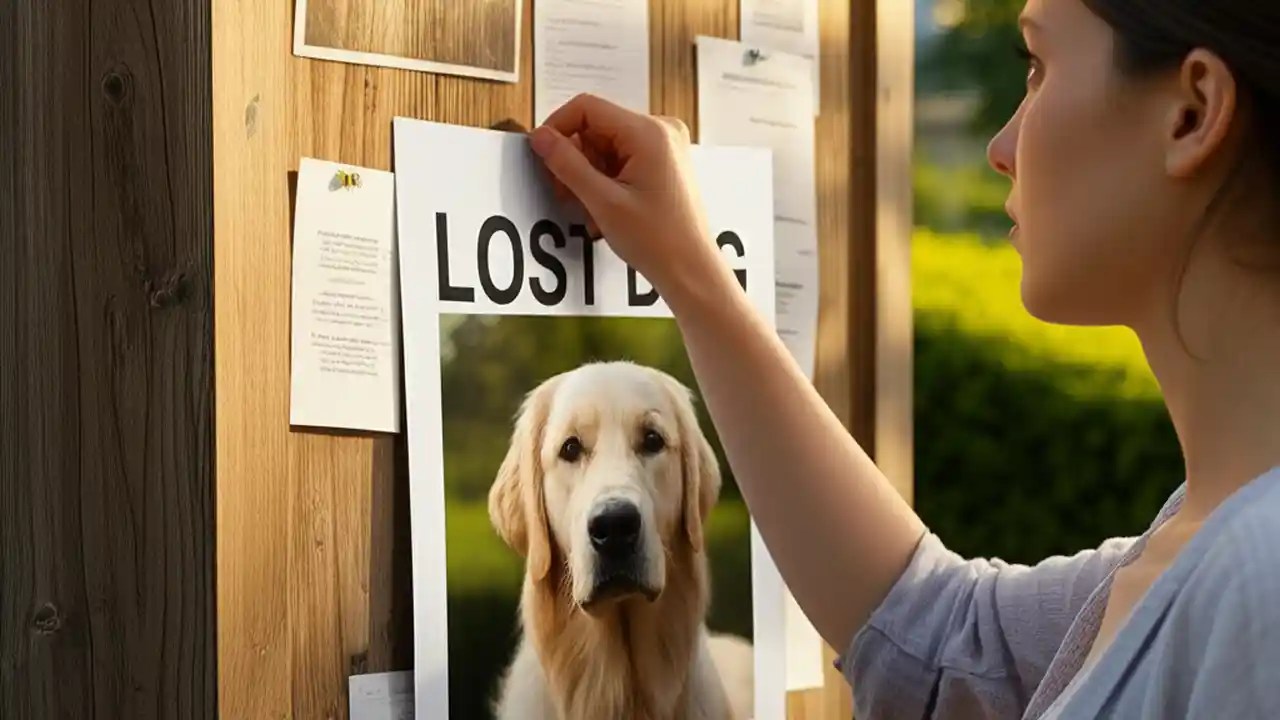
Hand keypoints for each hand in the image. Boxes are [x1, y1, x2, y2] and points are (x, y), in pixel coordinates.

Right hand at [528, 93, 721, 298]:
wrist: (691, 270)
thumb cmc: (660, 242)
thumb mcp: (603, 202)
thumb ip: (567, 165)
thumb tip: (541, 138)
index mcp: (650, 133)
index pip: (587, 107)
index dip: (557, 127)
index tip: (543, 152)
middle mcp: (661, 130)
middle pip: (595, 126)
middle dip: (574, 159)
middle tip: (566, 192)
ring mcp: (664, 145)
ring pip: (605, 144)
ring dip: (589, 173)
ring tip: (589, 207)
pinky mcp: (663, 161)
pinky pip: (621, 156)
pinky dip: (605, 178)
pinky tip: (604, 205)